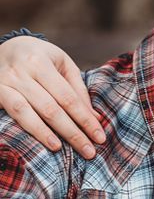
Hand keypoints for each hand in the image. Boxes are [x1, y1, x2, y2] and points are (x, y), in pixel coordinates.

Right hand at [0, 36, 104, 158]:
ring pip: (27, 112)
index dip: (85, 119)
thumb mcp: (62, 64)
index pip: (68, 97)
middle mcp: (21, 72)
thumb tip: (94, 118)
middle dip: (72, 132)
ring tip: (61, 150)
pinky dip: (27, 128)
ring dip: (45, 134)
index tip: (99, 137)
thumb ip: (78, 90)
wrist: (4, 47)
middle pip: (50, 108)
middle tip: (89, 152)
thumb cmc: (40, 57)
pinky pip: (12, 114)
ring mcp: (4, 83)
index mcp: (41, 62)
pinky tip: (40, 141)